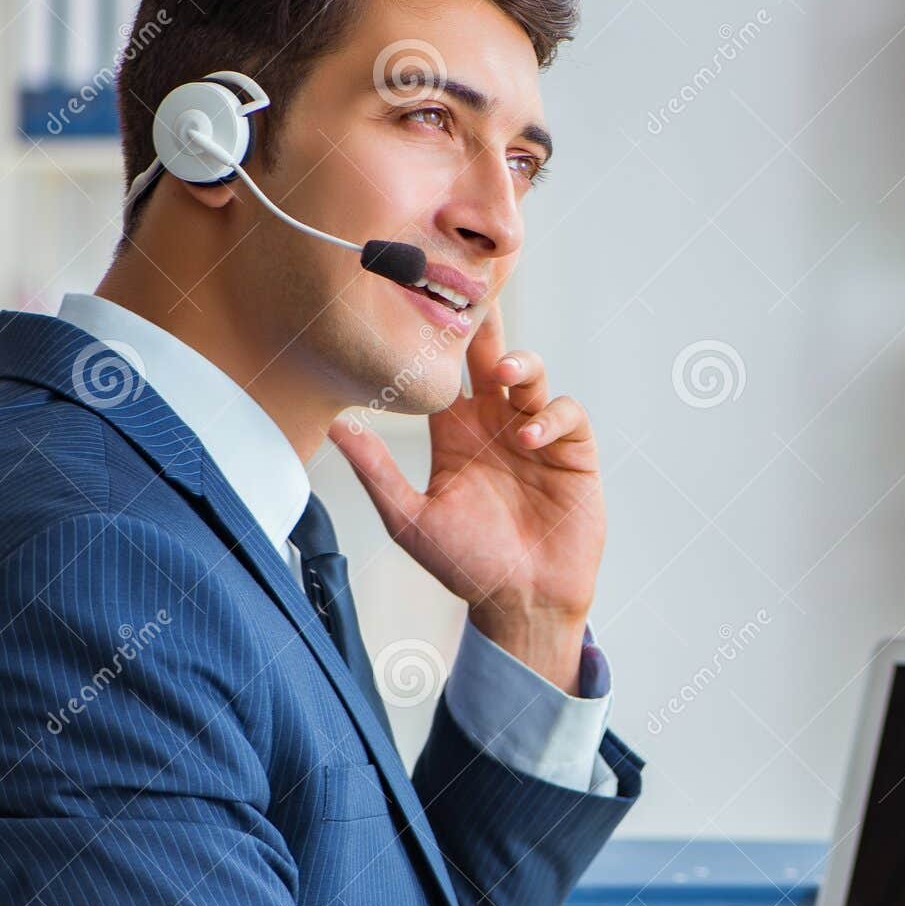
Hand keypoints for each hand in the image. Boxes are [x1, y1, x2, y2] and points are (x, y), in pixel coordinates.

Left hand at [329, 303, 604, 691]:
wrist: (521, 602)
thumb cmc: (465, 565)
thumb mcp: (410, 519)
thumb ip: (375, 470)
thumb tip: (332, 426)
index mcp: (455, 433)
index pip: (445, 373)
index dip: (439, 343)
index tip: (423, 308)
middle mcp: (495, 425)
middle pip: (490, 359)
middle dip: (486, 329)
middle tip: (475, 303)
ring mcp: (535, 435)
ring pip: (532, 376)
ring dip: (522, 365)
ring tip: (505, 375)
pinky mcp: (572, 452)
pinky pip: (567, 414)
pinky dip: (552, 417)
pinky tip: (530, 438)